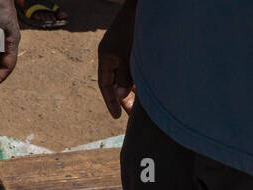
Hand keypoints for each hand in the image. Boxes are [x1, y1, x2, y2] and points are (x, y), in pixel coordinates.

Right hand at [97, 0, 136, 117]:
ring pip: (126, 75)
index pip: (105, 85)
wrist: (141, 6)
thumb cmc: (133, 27)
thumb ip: (124, 76)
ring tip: (142, 104)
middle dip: (123, 98)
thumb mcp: (128, 54)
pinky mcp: (134, 47)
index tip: (117, 116)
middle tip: (132, 114)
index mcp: (106, 57)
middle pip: (115, 82)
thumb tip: (121, 97)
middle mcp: (113, 55)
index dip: (110, 101)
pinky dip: (139, 78)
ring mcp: (123, 51)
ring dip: (133, 89)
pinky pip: (134, 67)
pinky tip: (147, 86)